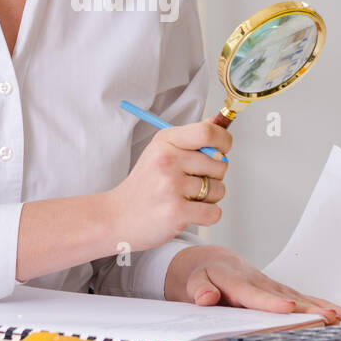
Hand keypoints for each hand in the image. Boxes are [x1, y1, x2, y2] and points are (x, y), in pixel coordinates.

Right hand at [106, 120, 232, 250]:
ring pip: (219, 190)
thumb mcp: (160, 152)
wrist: (117, 217)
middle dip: (214, 176)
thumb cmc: (143, 186)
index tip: (222, 150)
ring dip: (208, 198)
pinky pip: (214, 212)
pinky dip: (206, 216)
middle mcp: (167, 160)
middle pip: (220, 164)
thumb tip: (217, 122)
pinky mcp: (176, 212)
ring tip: (185, 198)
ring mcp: (171, 186)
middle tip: (191, 183)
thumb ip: (190, 138)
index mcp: (165, 141)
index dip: (224, 141)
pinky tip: (187, 212)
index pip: (208, 132)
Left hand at [164, 242, 340, 320]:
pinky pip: (301, 299)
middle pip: (287, 297)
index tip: (289, 307)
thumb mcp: (192, 283)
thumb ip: (199, 291)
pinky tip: (340, 314)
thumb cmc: (202, 274)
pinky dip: (320, 306)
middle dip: (308, 308)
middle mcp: (259, 283)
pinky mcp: (278, 291)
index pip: (255, 295)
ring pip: (299, 297)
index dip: (272, 302)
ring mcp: (271, 287)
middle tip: (329, 316)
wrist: (208, 261)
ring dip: (322, 307)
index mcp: (237, 282)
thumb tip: (207, 298)